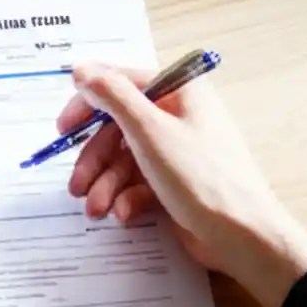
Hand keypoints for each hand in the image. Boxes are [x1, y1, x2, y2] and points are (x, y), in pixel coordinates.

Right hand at [57, 64, 306, 306]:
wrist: (244, 237)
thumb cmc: (202, 177)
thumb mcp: (150, 131)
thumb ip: (113, 96)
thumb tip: (82, 69)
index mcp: (179, 91)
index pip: (122, 83)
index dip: (88, 104)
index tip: (63, 128)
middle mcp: (178, 116)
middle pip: (119, 127)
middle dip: (95, 159)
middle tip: (75, 185)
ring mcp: (177, 151)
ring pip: (125, 159)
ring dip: (106, 184)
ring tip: (96, 208)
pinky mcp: (176, 182)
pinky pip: (139, 182)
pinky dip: (127, 198)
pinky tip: (124, 215)